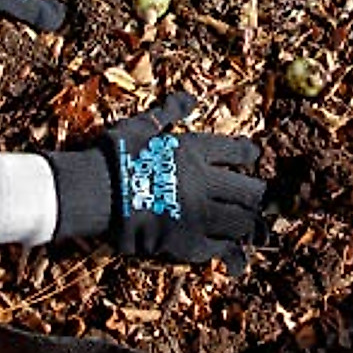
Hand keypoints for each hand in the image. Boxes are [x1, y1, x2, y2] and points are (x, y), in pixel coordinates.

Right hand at [45, 93, 265, 274]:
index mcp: (196, 151)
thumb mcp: (143, 124)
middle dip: (255, 194)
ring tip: (246, 225)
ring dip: (244, 223)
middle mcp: (205, 182)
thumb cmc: (117, 154)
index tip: (253, 157)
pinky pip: (219, 249)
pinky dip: (227, 251)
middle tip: (255, 197)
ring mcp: (199, 214)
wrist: (97, 192)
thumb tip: (190, 98)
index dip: (248, 155)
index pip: (237, 152)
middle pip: (250, 192)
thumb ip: (170, 112)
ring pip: (241, 222)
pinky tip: (231, 255)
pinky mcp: (188, 243)